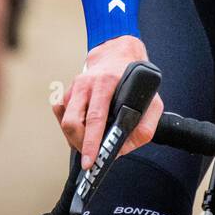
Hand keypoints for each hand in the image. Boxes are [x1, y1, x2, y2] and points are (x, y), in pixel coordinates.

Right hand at [52, 35, 162, 169]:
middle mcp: (88, 83)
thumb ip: (145, 127)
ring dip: (74, 138)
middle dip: (80, 144)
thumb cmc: (135, 78)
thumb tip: (123, 149)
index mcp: (107, 82)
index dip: (91, 142)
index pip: (95, 117)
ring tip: (89, 144)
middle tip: (91, 156)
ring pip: (65, 121)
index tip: (90, 160)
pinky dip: (71, 129)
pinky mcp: (69, 91)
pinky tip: (83, 131)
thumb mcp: (152, 100)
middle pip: (72, 122)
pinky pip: (62, 116)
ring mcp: (75, 86)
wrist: (119, 53)